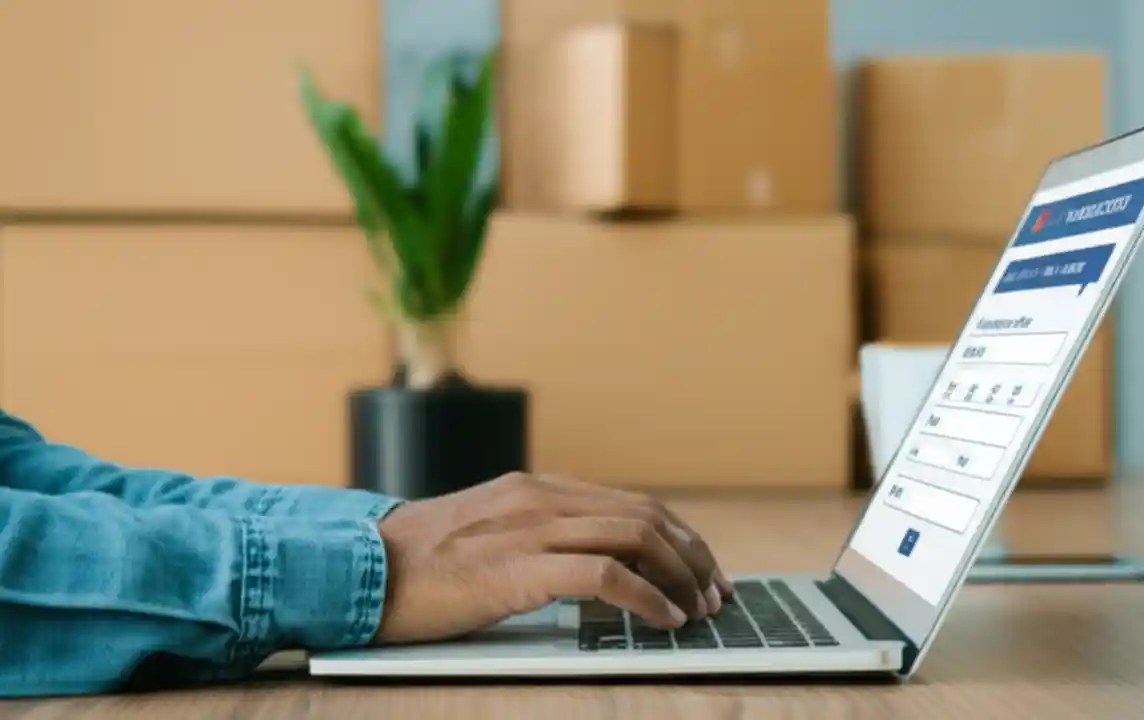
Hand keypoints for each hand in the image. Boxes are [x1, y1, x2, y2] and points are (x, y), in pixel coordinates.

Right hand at [372, 472, 733, 644]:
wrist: (356, 570)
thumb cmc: (417, 565)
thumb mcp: (485, 535)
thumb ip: (535, 536)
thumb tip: (592, 564)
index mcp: (535, 489)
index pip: (630, 503)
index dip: (677, 536)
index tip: (702, 570)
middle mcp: (540, 498)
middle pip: (645, 515)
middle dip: (692, 555)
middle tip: (716, 593)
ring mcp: (529, 528)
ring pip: (635, 537)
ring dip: (680, 576)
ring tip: (699, 611)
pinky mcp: (517, 568)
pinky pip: (605, 576)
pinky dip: (646, 598)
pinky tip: (664, 621)